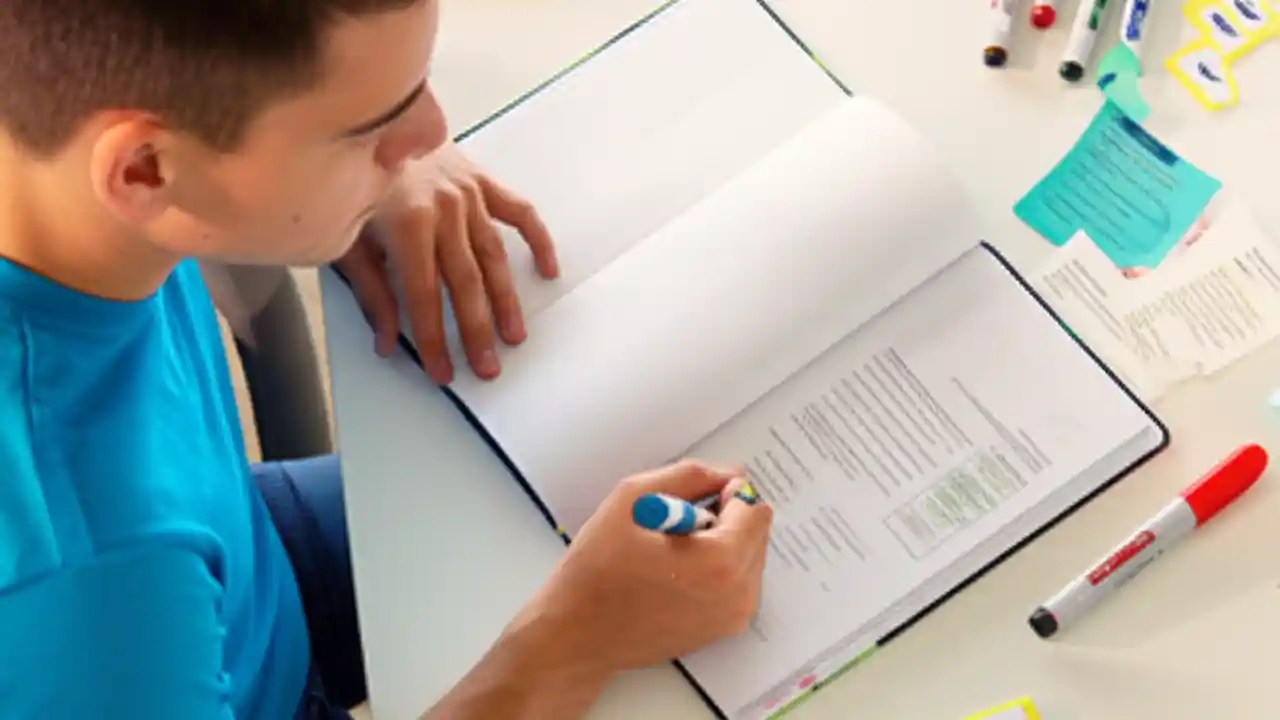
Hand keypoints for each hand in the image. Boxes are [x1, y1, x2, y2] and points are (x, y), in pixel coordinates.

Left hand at [337, 142, 558, 382]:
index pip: (423, 296)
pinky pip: (518, 212)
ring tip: (515, 335)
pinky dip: (537, 241)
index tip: (442, 372)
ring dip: (506, 300)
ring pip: (493, 256)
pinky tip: (548, 271)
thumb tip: (388, 343)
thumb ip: (371, 292)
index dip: (433, 338)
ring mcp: (467, 194)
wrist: (366, 118)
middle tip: (488, 368)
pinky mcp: (481, 180)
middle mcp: (444, 209)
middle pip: (465, 282)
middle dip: (476, 330)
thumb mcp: (345, 239)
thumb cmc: (350, 181)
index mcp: (406, 222)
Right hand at [517, 461, 773, 678]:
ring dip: (722, 544)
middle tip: (675, 528)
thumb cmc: (597, 570)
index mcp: (721, 562)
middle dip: (725, 519)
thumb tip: (729, 473)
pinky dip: (717, 570)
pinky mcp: (722, 630)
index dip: (723, 494)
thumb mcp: (633, 500)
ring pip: (750, 557)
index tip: (689, 502)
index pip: (754, 507)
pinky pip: (738, 583)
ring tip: (672, 554)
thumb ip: (689, 476)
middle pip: (757, 532)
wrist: (578, 635)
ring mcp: (732, 618)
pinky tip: (675, 574)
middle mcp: (738, 594)